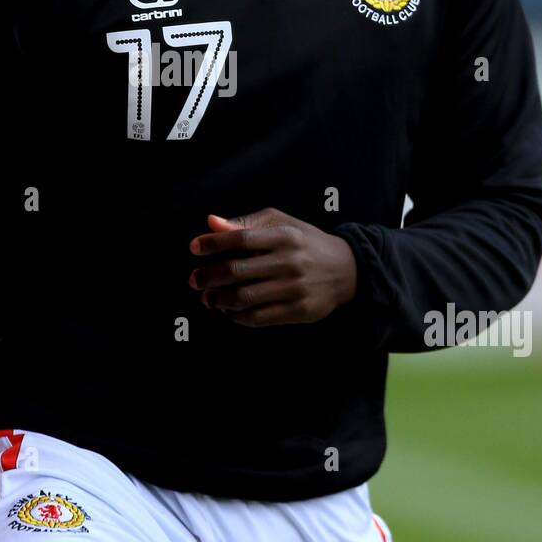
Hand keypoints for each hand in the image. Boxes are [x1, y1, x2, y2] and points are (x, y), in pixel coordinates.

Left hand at [188, 207, 357, 326]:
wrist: (346, 269)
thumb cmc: (305, 243)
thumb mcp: (281, 224)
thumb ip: (246, 224)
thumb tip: (211, 223)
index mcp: (284, 236)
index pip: (240, 238)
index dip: (213, 243)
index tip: (194, 248)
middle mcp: (289, 261)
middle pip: (237, 270)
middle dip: (209, 276)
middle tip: (194, 280)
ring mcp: (294, 288)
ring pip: (244, 297)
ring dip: (219, 300)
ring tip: (208, 298)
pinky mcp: (298, 310)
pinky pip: (258, 317)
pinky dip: (237, 316)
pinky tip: (229, 311)